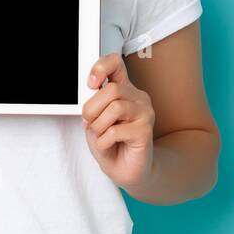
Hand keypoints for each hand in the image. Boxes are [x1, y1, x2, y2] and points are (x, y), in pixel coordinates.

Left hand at [81, 52, 156, 190]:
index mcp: (124, 90)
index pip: (115, 63)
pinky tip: (107, 145)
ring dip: (98, 126)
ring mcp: (144, 113)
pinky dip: (103, 141)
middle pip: (111, 90)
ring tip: (100, 135)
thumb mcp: (95, 119)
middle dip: (92, 109)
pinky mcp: (145, 131)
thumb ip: (94, 103)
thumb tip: (91, 91)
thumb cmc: (110, 143)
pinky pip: (116, 131)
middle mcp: (137, 98)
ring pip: (115, 108)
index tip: (90, 83)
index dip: (101, 67)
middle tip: (89, 123)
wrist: (126, 170)